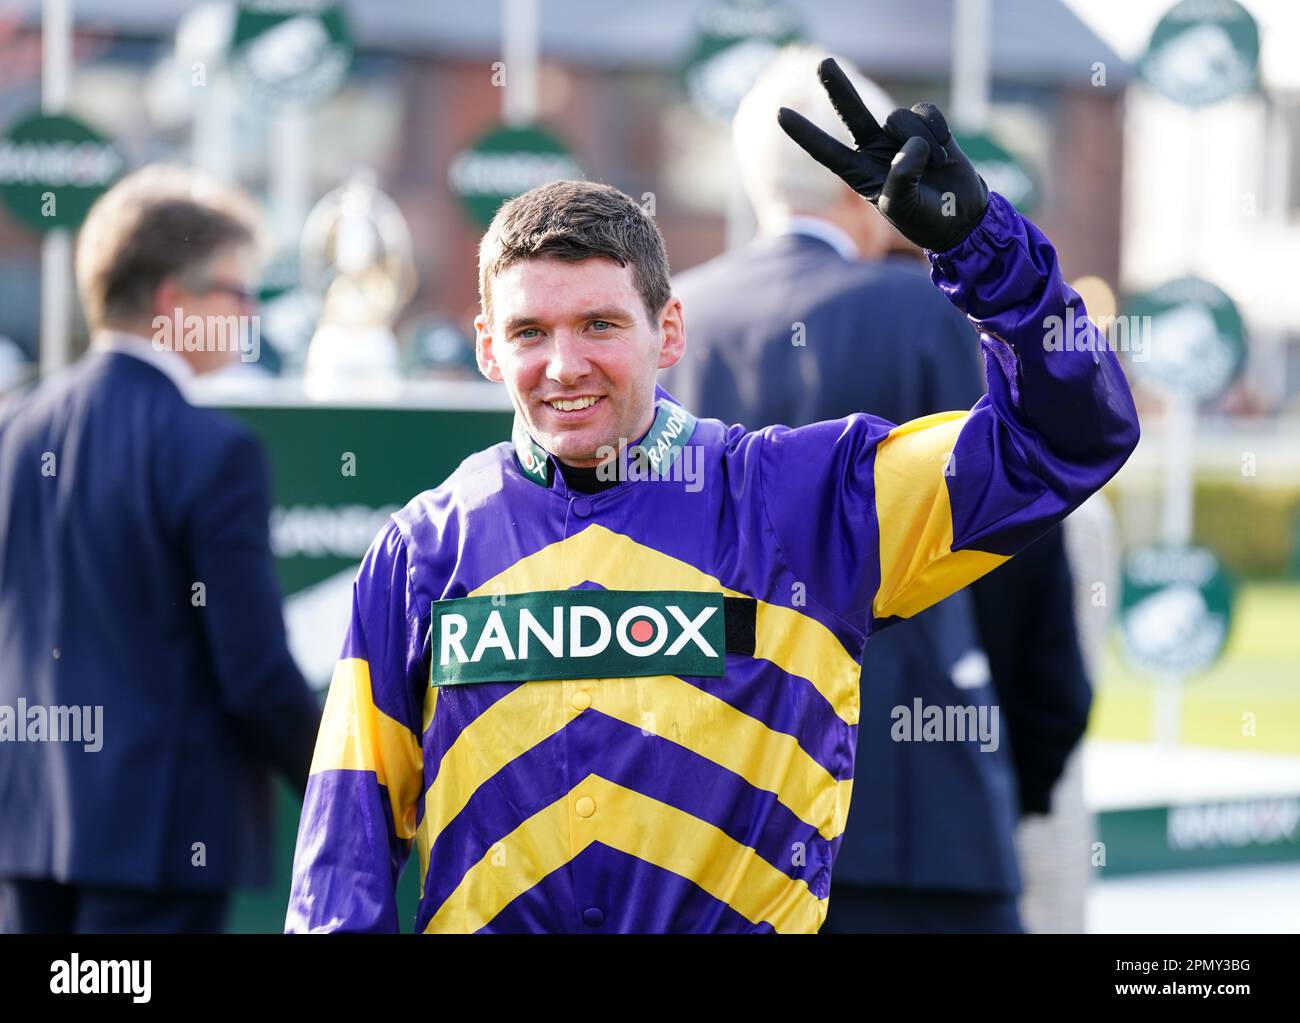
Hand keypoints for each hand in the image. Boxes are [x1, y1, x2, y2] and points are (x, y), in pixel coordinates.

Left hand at [777, 58, 989, 251]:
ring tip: (933, 166)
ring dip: (921, 141)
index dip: (804, 132)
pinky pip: (925, 113)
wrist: (959, 215)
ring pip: (900, 118)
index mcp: (859, 173)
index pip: (825, 151)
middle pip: (851, 112)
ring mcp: (898, 137)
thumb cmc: (924, 219)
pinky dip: (937, 132)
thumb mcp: (904, 207)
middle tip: (823, 63)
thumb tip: (908, 148)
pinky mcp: (925, 127)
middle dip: (838, 87)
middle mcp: (874, 150)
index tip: (780, 113)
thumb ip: (901, 180)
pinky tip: (944, 154)